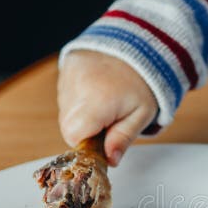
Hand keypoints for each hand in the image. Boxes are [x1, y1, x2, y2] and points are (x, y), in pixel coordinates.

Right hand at [58, 50, 157, 165]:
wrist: (138, 46)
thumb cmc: (142, 83)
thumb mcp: (141, 115)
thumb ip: (123, 138)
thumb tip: (110, 161)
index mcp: (97, 101)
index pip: (74, 136)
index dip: (88, 143)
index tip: (104, 138)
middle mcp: (76, 87)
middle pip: (68, 126)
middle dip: (87, 130)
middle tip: (110, 118)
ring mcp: (68, 75)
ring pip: (66, 111)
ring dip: (83, 114)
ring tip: (105, 101)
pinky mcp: (65, 67)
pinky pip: (65, 94)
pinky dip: (79, 98)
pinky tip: (96, 90)